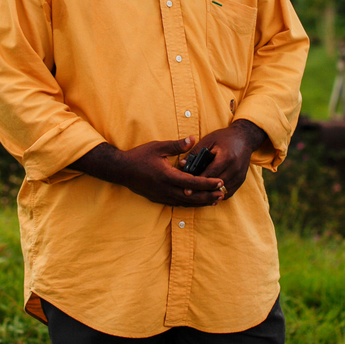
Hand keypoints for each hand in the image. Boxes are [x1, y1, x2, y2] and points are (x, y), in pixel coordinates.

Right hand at [71, 137, 226, 206]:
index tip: (219, 182)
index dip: (207, 183)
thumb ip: (177, 145)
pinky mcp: (159, 199)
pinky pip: (178, 204)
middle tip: (223, 193)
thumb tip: (193, 139)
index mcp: (167, 175)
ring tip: (215, 200)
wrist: (121, 170)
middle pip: (192, 197)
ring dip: (201, 202)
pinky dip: (190, 204)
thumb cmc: (140, 156)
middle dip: (208, 196)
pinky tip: (198, 202)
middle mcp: (165, 189)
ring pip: (186, 203)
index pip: (192, 182)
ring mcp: (162, 196)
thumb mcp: (158, 146)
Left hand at [191, 120, 267, 201]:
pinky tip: (209, 195)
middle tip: (189, 195)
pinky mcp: (241, 180)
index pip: (210, 173)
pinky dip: (218, 195)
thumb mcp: (209, 140)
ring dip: (210, 195)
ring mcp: (239, 175)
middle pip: (216, 185)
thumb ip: (195, 152)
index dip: (198, 182)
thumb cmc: (224, 138)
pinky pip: (229, 193)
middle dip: (202, 191)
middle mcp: (235, 168)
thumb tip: (181, 164)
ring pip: (223, 191)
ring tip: (197, 197)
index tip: (186, 189)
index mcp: (226, 157)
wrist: (244, 138)